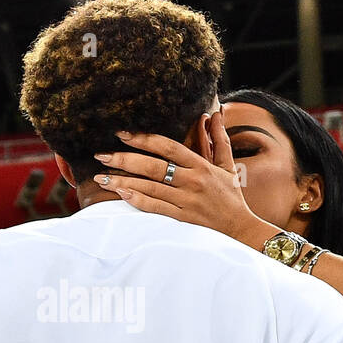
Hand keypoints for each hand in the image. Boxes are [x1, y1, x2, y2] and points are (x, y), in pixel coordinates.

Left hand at [93, 109, 270, 249]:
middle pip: (153, 167)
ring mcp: (186, 201)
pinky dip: (138, 200)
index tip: (122, 134)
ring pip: (150, 187)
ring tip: (101, 177)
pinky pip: (156, 208)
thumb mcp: (228, 165)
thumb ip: (219, 139)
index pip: (168, 147)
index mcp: (201, 165)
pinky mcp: (183, 218)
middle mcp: (192, 181)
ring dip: (123, 181)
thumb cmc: (231, 196)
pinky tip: (121, 194)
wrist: (242, 228)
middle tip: (101, 155)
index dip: (143, 139)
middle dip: (124, 159)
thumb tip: (214, 113)